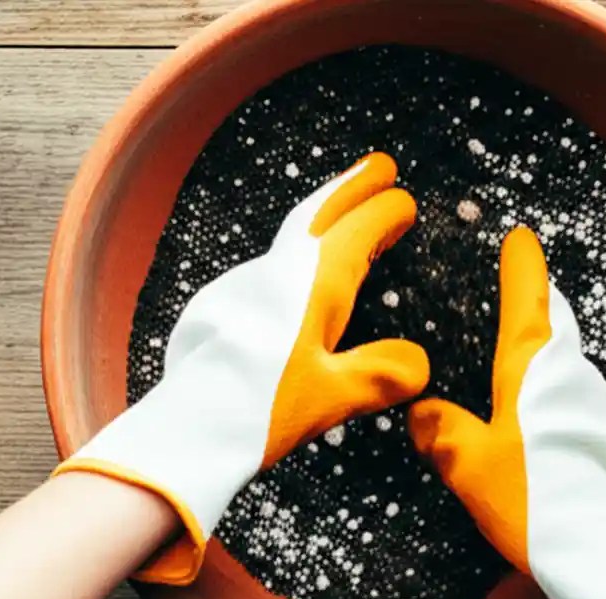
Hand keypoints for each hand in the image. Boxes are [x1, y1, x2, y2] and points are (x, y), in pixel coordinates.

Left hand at [57, 153, 429, 584]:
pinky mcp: (218, 305)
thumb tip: (418, 362)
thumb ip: (382, 374)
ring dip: (321, 214)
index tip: (405, 201)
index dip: (384, 212)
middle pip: (318, 213)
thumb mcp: (336, 396)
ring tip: (341, 210)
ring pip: (290, 235)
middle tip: (377, 164)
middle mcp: (276, 271)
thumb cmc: (263, 409)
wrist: (186, 427)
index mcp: (314, 283)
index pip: (357, 230)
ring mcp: (242, 284)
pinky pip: (267, 264)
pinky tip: (293, 275)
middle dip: (351, 186)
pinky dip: (294, 253)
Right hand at [408, 226, 605, 598]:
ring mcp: (595, 403)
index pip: (530, 296)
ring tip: (516, 352)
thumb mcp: (467, 464)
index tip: (519, 237)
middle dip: (538, 299)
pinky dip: (555, 389)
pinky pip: (574, 396)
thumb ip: (441, 431)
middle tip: (516, 287)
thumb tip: (421, 410)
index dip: (523, 263)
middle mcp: (570, 373)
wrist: (599, 547)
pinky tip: (538, 413)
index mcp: (532, 364)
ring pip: (567, 359)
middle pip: (555, 321)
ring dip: (546, 348)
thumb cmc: (531, 496)